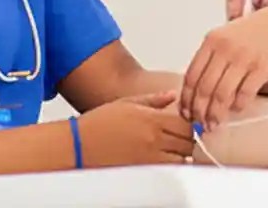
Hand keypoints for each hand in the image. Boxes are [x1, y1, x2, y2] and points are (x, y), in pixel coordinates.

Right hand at [76, 91, 194, 166]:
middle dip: (187, 140)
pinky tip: (162, 160)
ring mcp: (150, 158)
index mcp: (152, 119)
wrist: (79, 145)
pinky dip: (171, 167)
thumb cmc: (99, 123)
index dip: (188, 125)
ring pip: (182, 159)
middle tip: (178, 139)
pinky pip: (169, 171)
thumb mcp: (126, 103)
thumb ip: (153, 100)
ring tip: (170, 150)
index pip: (187, 124)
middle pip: (188, 142)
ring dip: (181, 155)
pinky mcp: (145, 173)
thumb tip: (173, 95)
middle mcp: (154, 139)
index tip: (183, 125)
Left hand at [181, 10, 267, 127]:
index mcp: (212, 40)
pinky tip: (236, 110)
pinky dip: (238, 106)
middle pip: (203, 88)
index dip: (186, 99)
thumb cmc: (258, 29)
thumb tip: (198, 87)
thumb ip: (212, 55)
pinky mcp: (261, 67)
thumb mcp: (227, 34)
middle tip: (199, 124)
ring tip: (214, 124)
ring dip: (215, 114)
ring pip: (221, 95)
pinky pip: (244, 94)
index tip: (186, 111)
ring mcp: (243, 58)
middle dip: (198, 111)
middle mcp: (224, 48)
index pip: (191, 76)